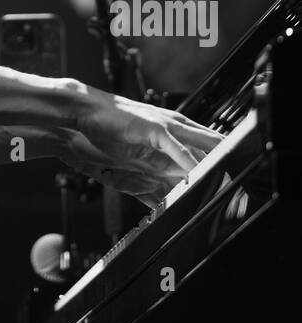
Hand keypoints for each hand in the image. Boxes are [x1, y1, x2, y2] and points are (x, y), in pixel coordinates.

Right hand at [61, 86, 223, 209]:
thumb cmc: (104, 134)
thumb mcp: (135, 170)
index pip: (210, 153)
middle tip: (241, 196)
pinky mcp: (156, 128)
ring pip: (205, 148)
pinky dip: (193, 164)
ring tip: (230, 189)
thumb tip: (170, 208)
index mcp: (174, 137)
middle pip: (216, 149)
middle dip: (230, 172)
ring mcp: (168, 127)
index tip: (236, 194)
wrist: (81, 114)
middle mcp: (176, 130)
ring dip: (219, 169)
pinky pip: (181, 149)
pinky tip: (201, 175)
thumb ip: (155, 187)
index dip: (225, 171)